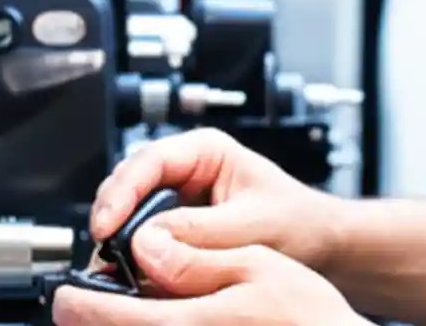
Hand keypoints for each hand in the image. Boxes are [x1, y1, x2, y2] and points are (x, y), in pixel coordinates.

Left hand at [52, 224, 370, 324]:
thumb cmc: (308, 317)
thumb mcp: (258, 265)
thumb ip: (195, 256)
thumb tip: (147, 245)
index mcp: (184, 324)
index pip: (99, 315)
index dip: (73, 297)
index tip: (67, 288)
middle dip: (93, 313)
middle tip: (101, 291)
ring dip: (118, 324)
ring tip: (134, 305)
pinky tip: (163, 320)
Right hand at [91, 128, 341, 269]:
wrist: (319, 244)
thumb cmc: (299, 221)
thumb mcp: (254, 225)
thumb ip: (203, 231)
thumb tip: (149, 238)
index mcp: (206, 150)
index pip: (149, 161)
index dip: (122, 192)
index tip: (108, 225)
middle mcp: (187, 170)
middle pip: (130, 185)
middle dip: (114, 218)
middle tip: (105, 253)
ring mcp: (179, 199)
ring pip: (132, 213)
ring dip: (121, 239)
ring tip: (115, 267)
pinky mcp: (177, 228)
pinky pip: (145, 238)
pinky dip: (136, 255)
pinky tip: (134, 274)